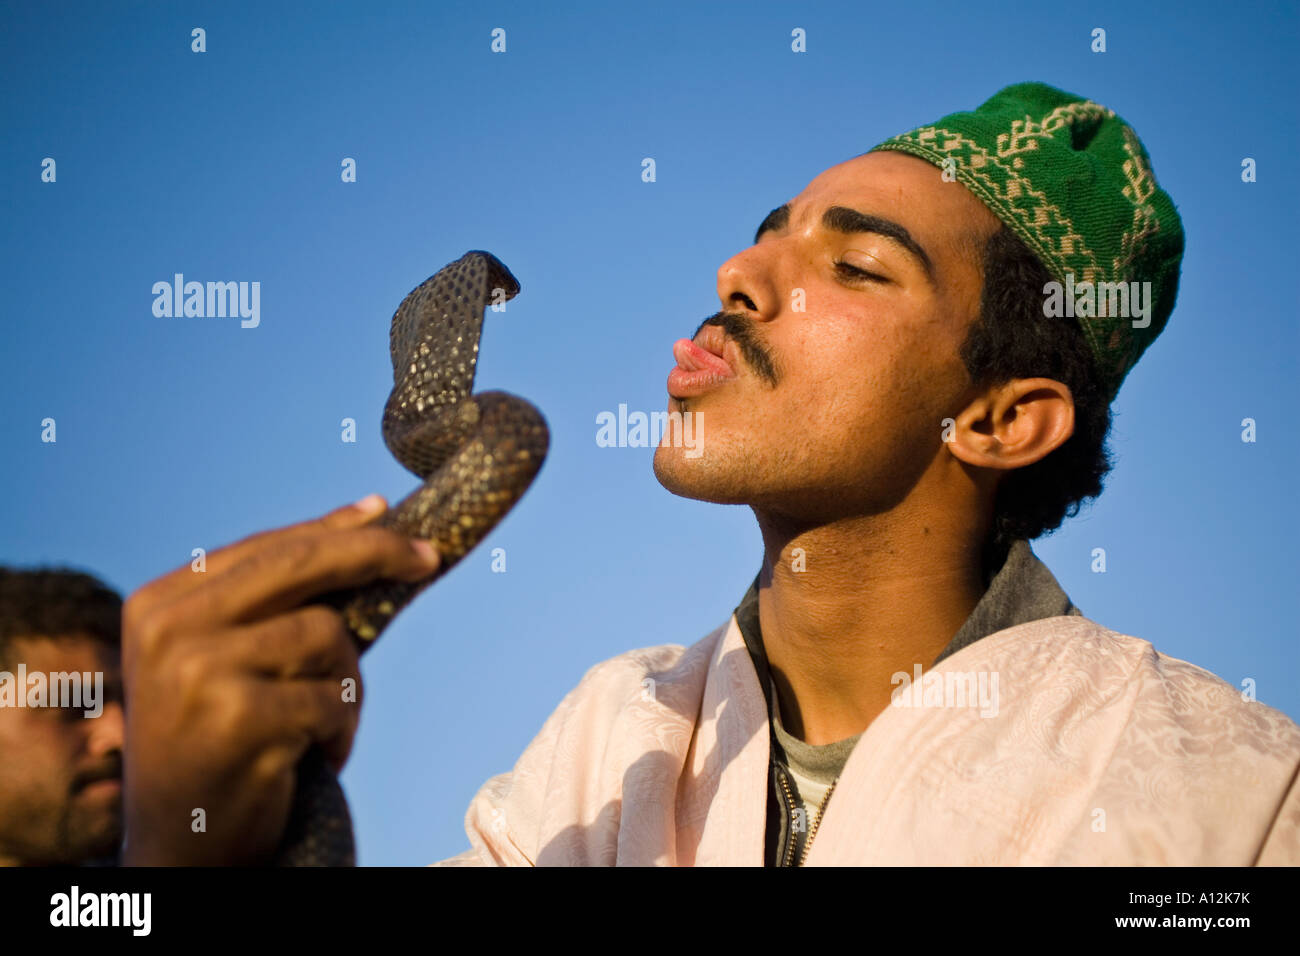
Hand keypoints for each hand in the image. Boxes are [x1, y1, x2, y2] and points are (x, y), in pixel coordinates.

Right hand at [120, 495, 440, 864]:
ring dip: (347, 685)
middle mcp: (170, 629)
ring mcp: (198, 672)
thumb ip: (281, 597)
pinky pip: (332, 699)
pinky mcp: (236, 719)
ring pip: (328, 635)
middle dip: (375, 555)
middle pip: (301, 565)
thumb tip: (372, 514)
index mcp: (161, 603)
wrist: (183, 848)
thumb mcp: (228, 657)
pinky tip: (312, 758)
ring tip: (320, 726)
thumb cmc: (219, 744)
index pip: (266, 547)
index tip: (389, 515)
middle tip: (429, 557)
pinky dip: (341, 730)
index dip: (338, 529)